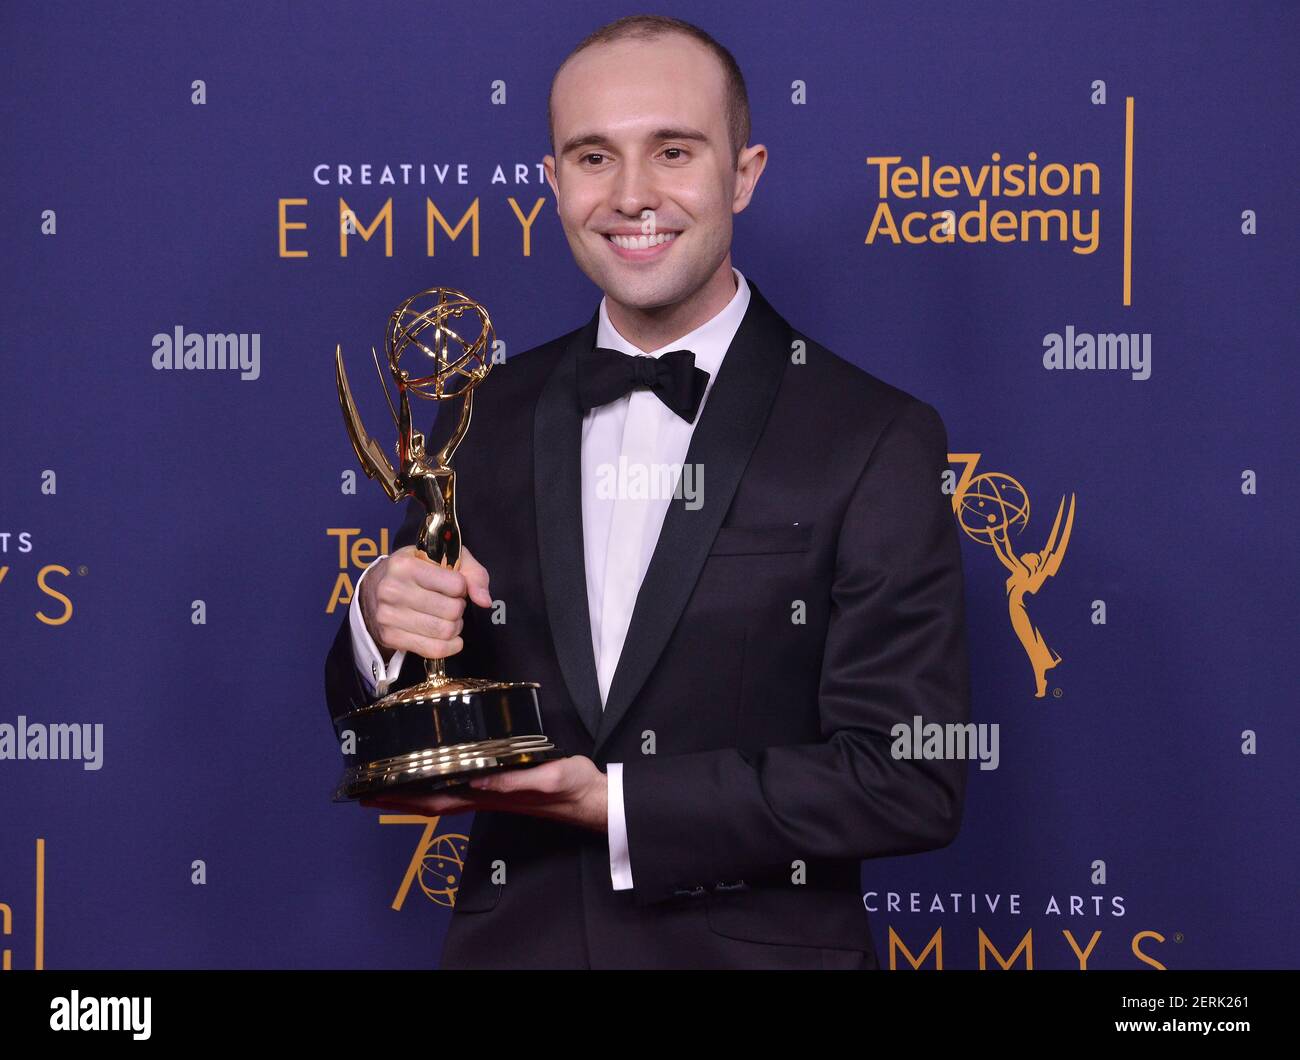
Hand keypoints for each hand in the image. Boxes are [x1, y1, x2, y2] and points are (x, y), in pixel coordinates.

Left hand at [360, 756, 608, 832]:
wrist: (591, 799)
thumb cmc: (571, 788)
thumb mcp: (548, 777)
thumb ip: (515, 779)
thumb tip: (479, 779)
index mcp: (488, 795)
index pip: (434, 800)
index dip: (402, 799)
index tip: (371, 793)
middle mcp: (482, 796)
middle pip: (429, 801)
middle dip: (396, 798)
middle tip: (364, 789)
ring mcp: (489, 794)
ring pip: (440, 794)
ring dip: (412, 792)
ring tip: (388, 781)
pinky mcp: (499, 786)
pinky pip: (458, 785)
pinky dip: (437, 781)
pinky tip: (433, 772)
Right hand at [361, 544, 492, 662]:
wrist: (374, 588)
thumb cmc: (416, 569)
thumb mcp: (445, 558)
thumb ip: (472, 573)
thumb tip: (484, 601)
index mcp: (405, 565)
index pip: (456, 584)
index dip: (462, 587)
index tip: (455, 586)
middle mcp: (392, 590)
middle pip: (451, 611)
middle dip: (459, 609)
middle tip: (451, 603)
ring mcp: (388, 615)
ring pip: (444, 631)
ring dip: (455, 627)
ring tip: (448, 618)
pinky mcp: (389, 637)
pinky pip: (433, 650)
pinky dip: (450, 646)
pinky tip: (451, 638)